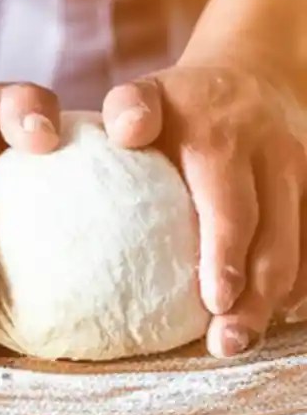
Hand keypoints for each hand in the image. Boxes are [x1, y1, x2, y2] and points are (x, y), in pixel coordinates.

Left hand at [101, 61, 306, 357]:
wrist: (254, 73)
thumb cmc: (180, 103)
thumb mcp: (148, 92)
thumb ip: (128, 110)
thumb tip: (124, 134)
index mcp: (221, 137)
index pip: (230, 206)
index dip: (225, 255)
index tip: (213, 300)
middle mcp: (271, 158)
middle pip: (269, 239)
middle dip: (250, 295)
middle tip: (225, 340)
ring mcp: (301, 176)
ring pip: (296, 249)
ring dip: (271, 300)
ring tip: (239, 341)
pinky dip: (296, 285)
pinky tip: (270, 315)